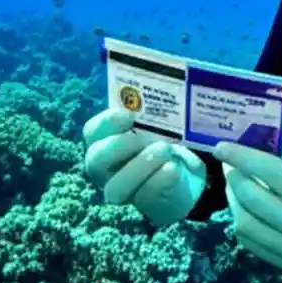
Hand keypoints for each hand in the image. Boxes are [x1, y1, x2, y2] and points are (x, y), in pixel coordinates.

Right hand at [82, 108, 206, 225]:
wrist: (187, 171)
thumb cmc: (167, 138)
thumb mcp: (161, 121)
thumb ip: (156, 109)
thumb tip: (173, 78)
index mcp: (106, 140)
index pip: (93, 132)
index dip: (106, 122)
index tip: (129, 115)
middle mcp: (106, 168)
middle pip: (95, 160)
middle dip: (120, 147)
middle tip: (148, 137)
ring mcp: (122, 190)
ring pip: (116, 187)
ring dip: (140, 167)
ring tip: (165, 151)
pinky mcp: (144, 204)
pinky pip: (146, 195)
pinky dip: (161, 180)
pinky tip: (173, 169)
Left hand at [214, 142, 281, 273]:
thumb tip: (256, 143)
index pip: (271, 173)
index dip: (242, 156)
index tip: (222, 146)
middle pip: (252, 199)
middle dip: (234, 176)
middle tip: (230, 162)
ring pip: (244, 223)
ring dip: (234, 199)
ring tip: (237, 183)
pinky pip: (250, 242)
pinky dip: (242, 220)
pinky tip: (246, 206)